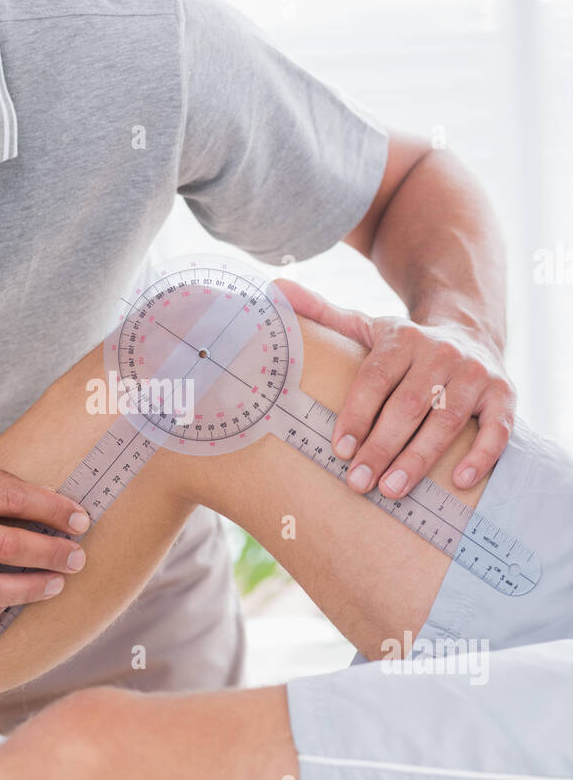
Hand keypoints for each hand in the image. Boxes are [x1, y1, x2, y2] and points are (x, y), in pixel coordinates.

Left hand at [276, 281, 515, 496]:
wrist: (470, 331)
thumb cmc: (406, 346)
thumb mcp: (366, 326)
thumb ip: (323, 314)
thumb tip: (275, 289)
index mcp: (403, 339)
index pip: (375, 379)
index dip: (357, 415)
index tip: (340, 449)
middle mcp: (441, 353)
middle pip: (409, 405)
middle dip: (382, 446)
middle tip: (359, 483)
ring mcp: (476, 374)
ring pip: (447, 420)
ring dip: (419, 458)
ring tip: (392, 490)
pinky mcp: (504, 395)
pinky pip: (497, 429)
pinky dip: (481, 455)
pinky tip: (459, 481)